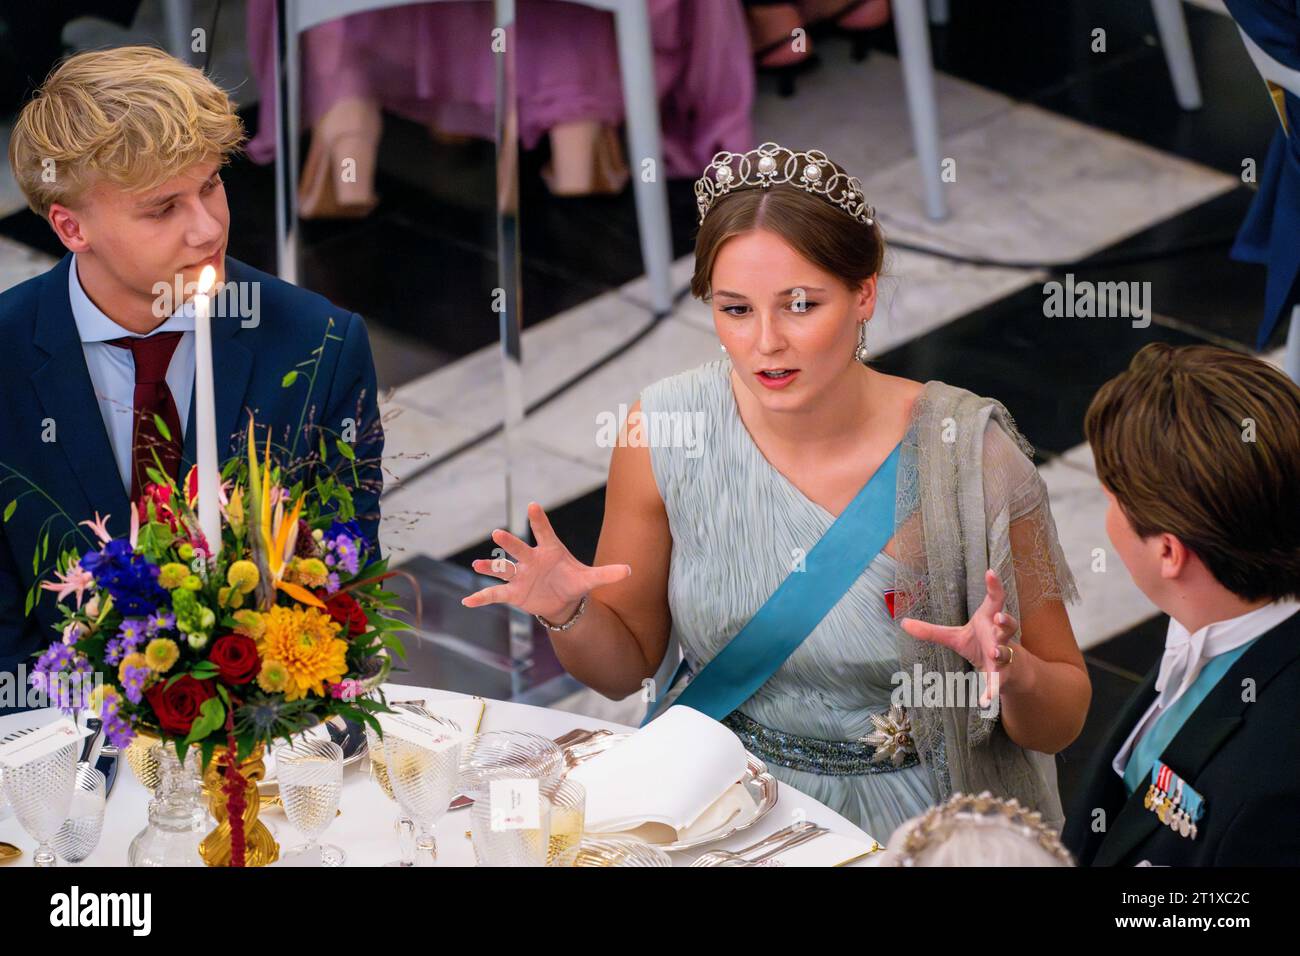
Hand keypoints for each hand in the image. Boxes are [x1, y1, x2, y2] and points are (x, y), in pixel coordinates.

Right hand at [461, 501, 630, 621]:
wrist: (561, 600)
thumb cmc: (572, 582)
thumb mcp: (590, 579)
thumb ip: (607, 573)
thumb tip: (630, 570)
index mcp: (549, 550)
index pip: (544, 531)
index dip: (538, 519)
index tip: (533, 505)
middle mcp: (530, 559)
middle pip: (518, 548)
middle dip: (509, 541)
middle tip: (498, 531)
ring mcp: (520, 575)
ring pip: (503, 568)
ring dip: (490, 566)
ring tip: (478, 563)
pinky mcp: (513, 592)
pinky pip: (495, 594)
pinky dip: (481, 597)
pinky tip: (468, 602)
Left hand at [898, 569, 1018, 706]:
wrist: (1007, 669)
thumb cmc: (981, 644)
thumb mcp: (954, 637)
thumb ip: (931, 631)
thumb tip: (903, 623)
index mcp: (989, 621)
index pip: (996, 600)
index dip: (994, 586)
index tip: (990, 572)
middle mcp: (1000, 636)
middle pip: (1008, 625)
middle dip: (1005, 621)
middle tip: (998, 618)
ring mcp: (1005, 656)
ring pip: (1007, 651)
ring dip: (1001, 652)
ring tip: (995, 654)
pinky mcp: (1003, 676)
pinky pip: (997, 684)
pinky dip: (991, 692)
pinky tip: (984, 702)